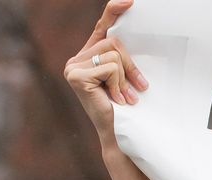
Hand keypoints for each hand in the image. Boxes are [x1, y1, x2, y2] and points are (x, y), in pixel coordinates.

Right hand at [63, 0, 147, 147]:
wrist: (121, 134)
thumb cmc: (128, 107)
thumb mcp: (128, 77)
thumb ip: (125, 58)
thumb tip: (136, 35)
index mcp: (89, 56)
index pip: (102, 27)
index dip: (114, 12)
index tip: (130, 1)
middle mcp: (77, 59)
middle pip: (114, 42)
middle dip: (131, 65)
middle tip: (138, 87)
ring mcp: (73, 67)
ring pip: (113, 54)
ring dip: (126, 77)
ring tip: (125, 97)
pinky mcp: (75, 76)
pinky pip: (109, 67)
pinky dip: (118, 84)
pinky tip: (116, 100)